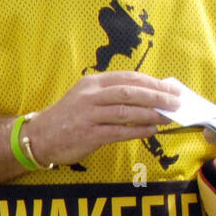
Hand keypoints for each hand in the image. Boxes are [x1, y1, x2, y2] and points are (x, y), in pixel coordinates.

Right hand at [22, 71, 181, 164]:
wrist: (39, 136)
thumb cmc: (70, 116)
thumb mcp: (88, 97)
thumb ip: (114, 95)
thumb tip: (151, 95)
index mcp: (93, 83)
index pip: (128, 78)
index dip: (153, 83)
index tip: (172, 89)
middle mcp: (90, 96)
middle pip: (130, 92)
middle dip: (157, 97)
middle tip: (176, 102)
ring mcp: (88, 115)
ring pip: (126, 112)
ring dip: (151, 114)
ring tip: (168, 117)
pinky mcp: (88, 134)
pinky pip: (119, 131)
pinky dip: (138, 131)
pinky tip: (152, 131)